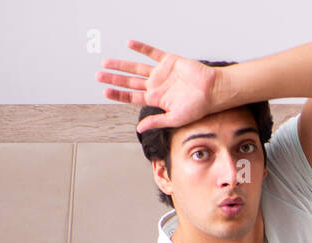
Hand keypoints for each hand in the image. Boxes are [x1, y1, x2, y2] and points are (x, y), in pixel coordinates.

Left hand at [97, 40, 225, 134]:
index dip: (118, 94)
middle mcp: (157, 86)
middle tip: (98, 75)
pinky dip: (141, 48)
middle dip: (114, 78)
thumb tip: (139, 129)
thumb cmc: (199, 107)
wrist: (213, 90)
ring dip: (121, 65)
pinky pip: (153, 53)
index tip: (105, 91)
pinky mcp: (170, 61)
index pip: (132, 96)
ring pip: (136, 67)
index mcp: (157, 99)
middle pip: (130, 81)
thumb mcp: (176, 118)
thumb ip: (157, 122)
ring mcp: (162, 73)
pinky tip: (129, 44)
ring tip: (106, 62)